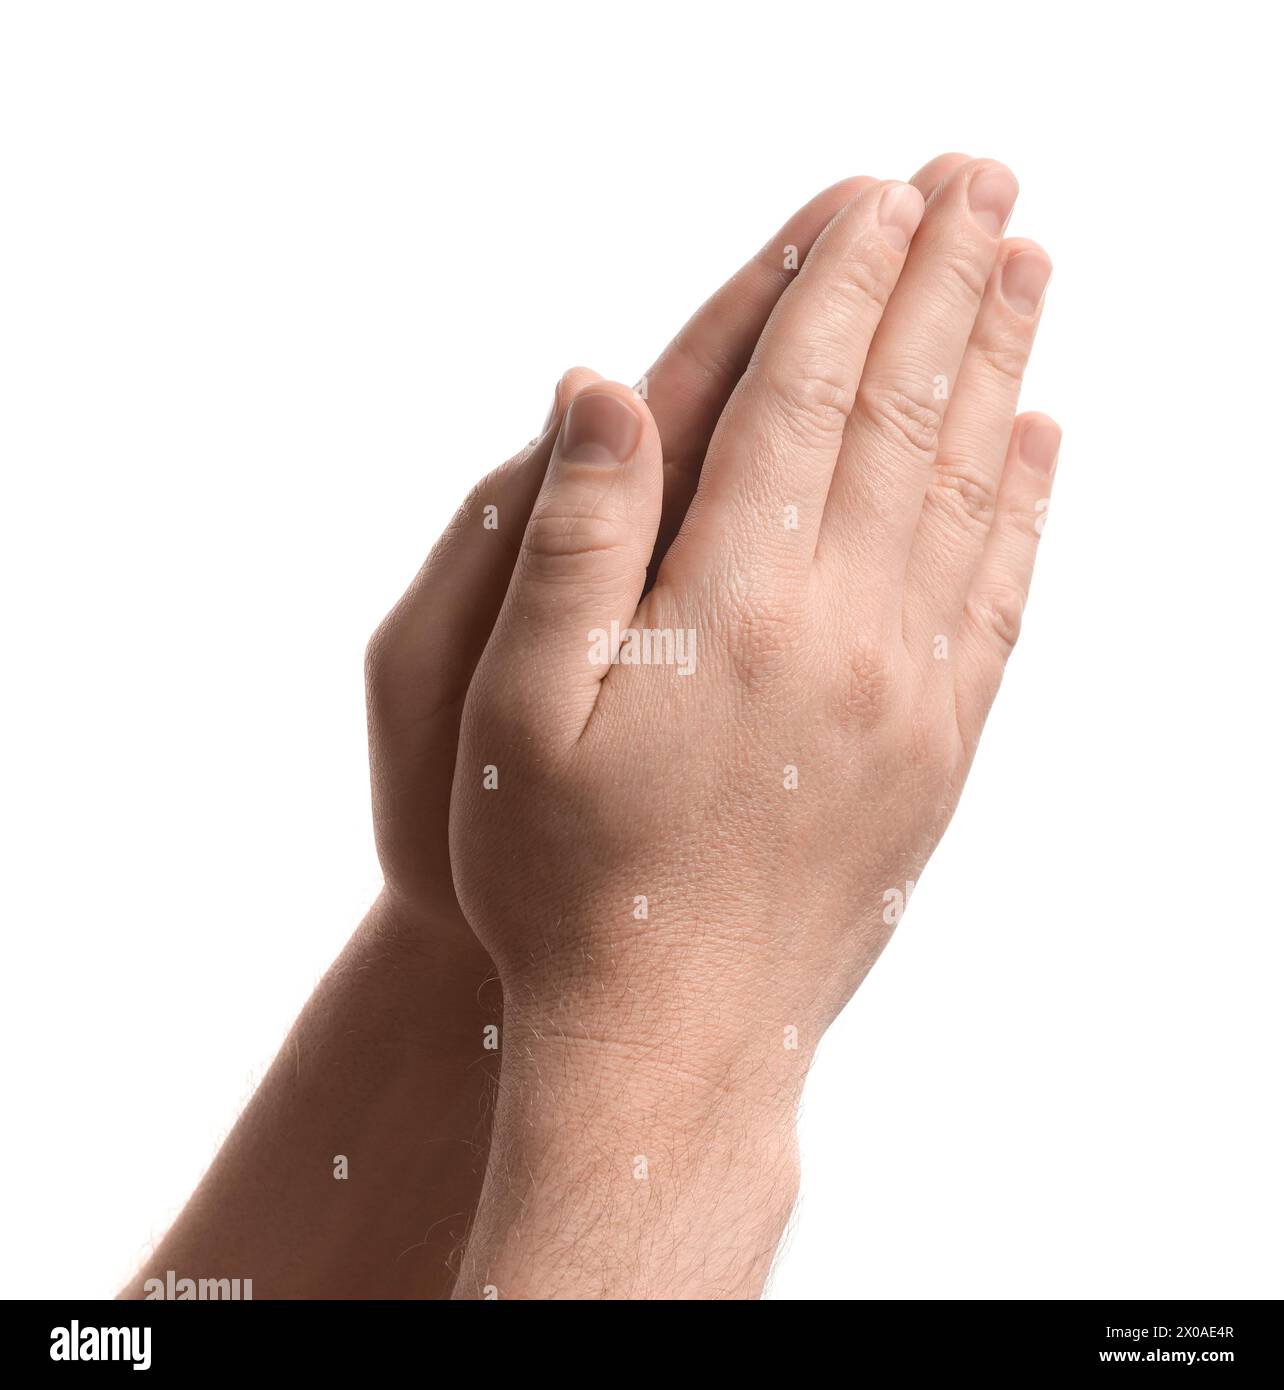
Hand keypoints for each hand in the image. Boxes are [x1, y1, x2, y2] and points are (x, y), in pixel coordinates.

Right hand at [450, 159, 1056, 1295]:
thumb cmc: (567, 881)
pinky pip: (1003, 595)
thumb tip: (599, 382)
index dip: (842, 283)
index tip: (881, 192)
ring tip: (1025, 268)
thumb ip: (570, 535)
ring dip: (1000, 364)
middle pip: (909, 417)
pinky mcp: (943, 750)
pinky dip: (1028, 504)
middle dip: (944, 283)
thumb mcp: (515, 707)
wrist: (677, 1042)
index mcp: (735, 607)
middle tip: (983, 179)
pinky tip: (1042, 443)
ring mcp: (914, 693)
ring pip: (972, 488)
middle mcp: (848, 633)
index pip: (804, 398)